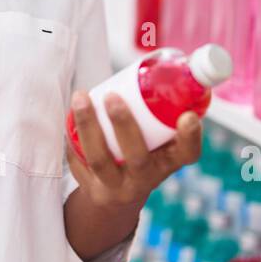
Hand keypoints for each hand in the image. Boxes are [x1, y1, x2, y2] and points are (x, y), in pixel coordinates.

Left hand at [66, 90, 202, 210]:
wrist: (119, 196)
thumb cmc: (145, 154)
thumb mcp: (162, 141)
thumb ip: (164, 112)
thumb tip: (161, 64)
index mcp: (169, 163)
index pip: (187, 154)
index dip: (190, 137)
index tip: (188, 116)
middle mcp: (146, 179)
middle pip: (137, 157)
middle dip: (124, 125)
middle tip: (112, 96)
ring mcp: (117, 188)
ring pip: (99, 160)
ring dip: (88, 125)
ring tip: (81, 97)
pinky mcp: (92, 189)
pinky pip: (78, 160)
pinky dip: (72, 136)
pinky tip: (70, 115)